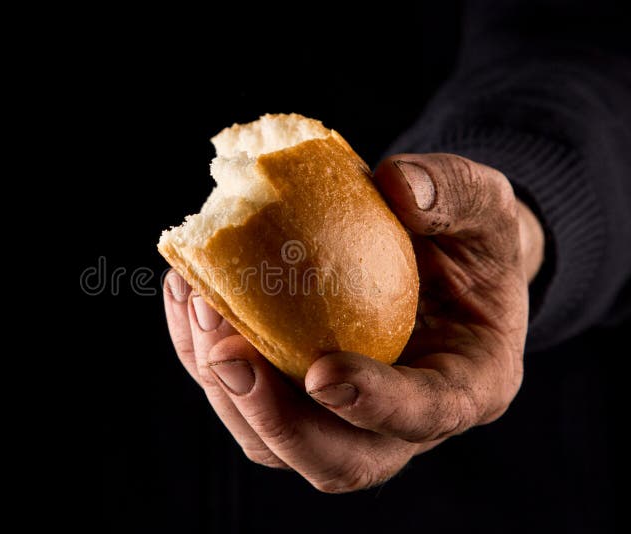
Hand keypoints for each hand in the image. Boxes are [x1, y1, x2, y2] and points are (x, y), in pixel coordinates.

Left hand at [163, 153, 544, 491]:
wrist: (442, 257)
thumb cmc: (471, 237)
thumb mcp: (485, 203)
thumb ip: (454, 192)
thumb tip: (394, 184)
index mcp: (467, 384)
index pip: (425, 414)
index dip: (372, 405)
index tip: (321, 371)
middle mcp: (402, 420)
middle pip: (338, 461)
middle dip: (275, 419)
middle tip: (228, 353)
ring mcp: (344, 415)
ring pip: (275, 442)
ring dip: (227, 389)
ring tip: (198, 307)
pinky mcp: (297, 393)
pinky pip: (245, 396)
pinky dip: (205, 352)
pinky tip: (187, 293)